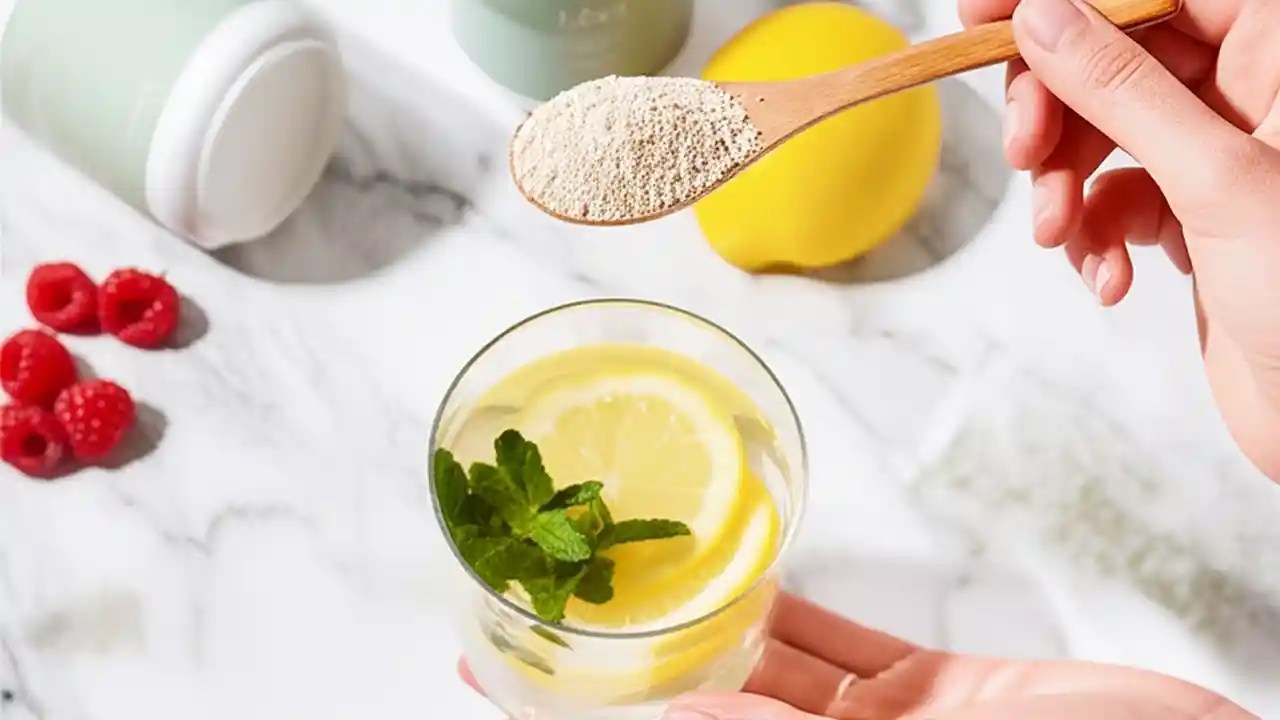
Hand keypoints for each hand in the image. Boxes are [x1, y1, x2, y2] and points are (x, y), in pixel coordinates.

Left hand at [661, 593, 1255, 718]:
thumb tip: (687, 714)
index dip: (680, 713)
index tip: (603, 679)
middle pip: (762, 711)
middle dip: (702, 670)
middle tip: (637, 616)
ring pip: (803, 677)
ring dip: (750, 636)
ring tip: (691, 589)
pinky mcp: (949, 692)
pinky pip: (863, 650)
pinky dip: (816, 621)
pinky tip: (771, 590)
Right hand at [966, 0, 1279, 480]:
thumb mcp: (1218, 179)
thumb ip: (1124, 89)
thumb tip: (1044, 16)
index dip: (1064, 0)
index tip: (981, 9)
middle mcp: (1251, 92)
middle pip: (1112, 56)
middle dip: (1055, 109)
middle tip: (1022, 152)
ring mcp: (1218, 154)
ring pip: (1102, 131)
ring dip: (1063, 185)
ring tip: (1058, 235)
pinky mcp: (1193, 213)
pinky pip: (1113, 197)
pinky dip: (1092, 235)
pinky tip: (1107, 276)